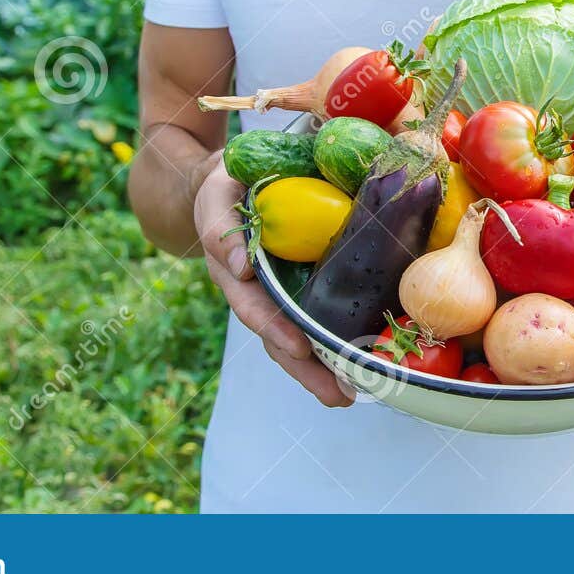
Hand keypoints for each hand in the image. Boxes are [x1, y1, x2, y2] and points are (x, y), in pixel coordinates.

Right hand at [195, 155, 351, 406]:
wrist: (231, 177)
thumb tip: (241, 265)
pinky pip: (313, 322)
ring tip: (347, 396)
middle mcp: (252, 287)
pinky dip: (330, 349)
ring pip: (293, 339)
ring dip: (319, 371)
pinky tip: (356, 372)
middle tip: (334, 392)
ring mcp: (275, 292)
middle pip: (274, 335)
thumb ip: (220, 220)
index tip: (297, 346)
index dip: (271, 324)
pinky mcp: (299, 288)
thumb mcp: (217, 187)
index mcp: (231, 264)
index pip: (249, 301)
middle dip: (304, 366)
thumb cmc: (228, 179)